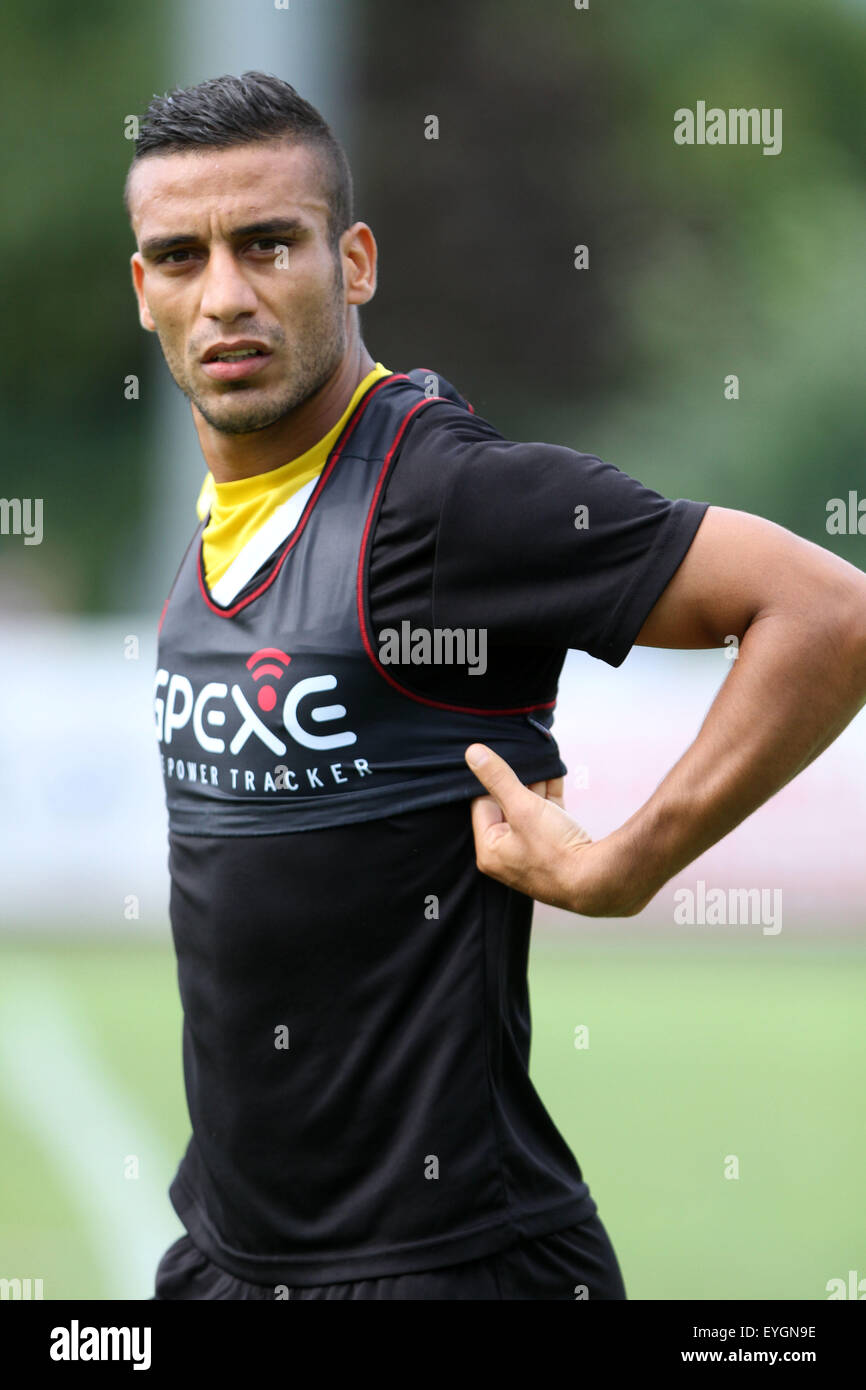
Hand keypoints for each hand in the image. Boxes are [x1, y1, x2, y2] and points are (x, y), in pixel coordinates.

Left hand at [464, 743, 644, 916]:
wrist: (598, 881)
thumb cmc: (555, 851)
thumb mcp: (522, 808)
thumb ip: (498, 779)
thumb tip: (473, 753)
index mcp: (490, 850)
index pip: (482, 804)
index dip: (492, 779)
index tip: (500, 756)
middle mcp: (508, 854)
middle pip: (506, 805)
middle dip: (517, 780)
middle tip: (522, 754)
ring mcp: (533, 851)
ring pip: (529, 808)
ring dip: (535, 784)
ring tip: (539, 758)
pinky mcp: (556, 847)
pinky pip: (548, 814)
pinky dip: (550, 794)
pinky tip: (554, 771)